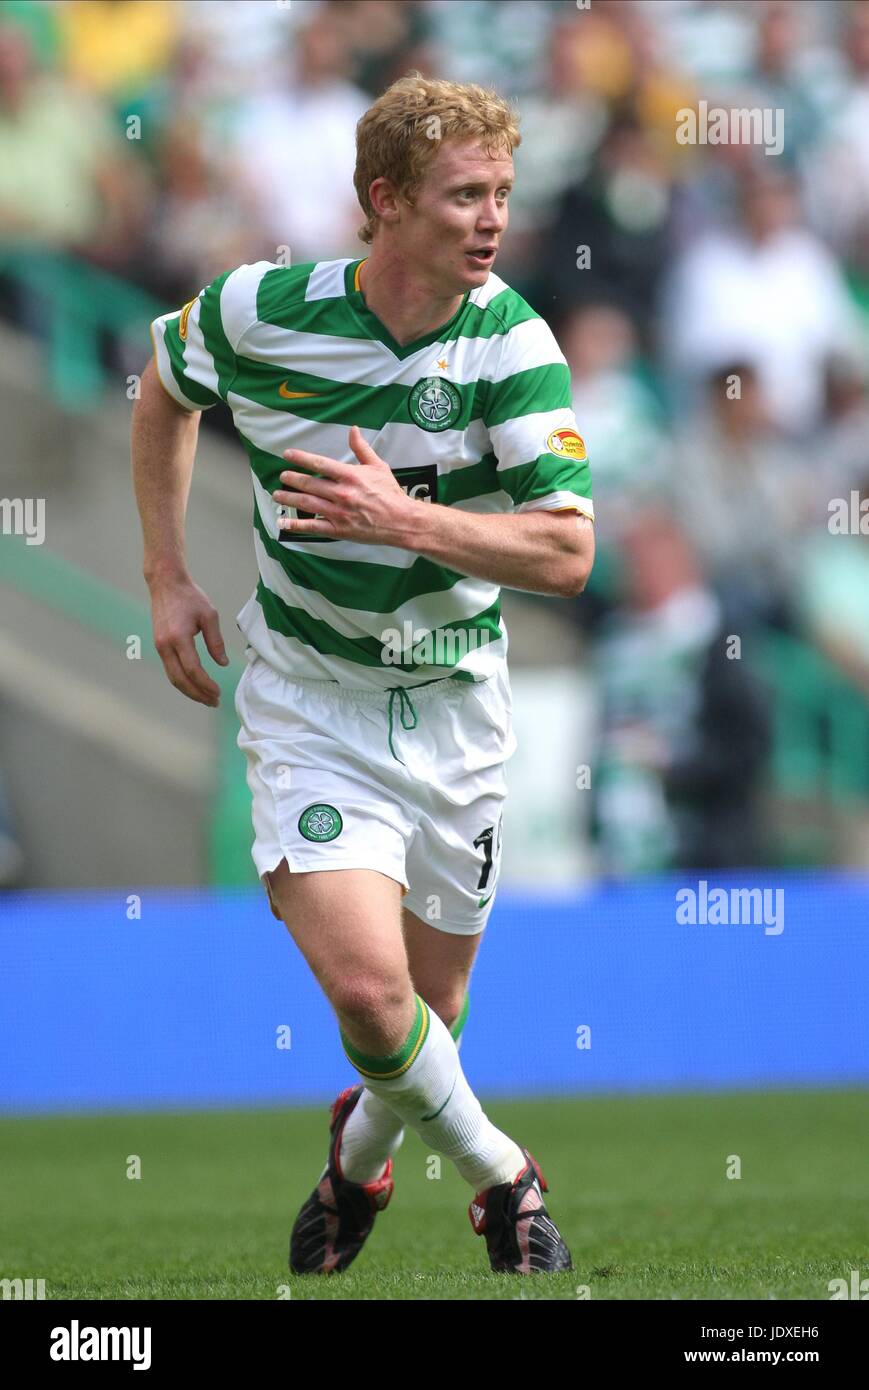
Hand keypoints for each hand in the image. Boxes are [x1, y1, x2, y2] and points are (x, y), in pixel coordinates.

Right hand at [149, 576, 228, 706]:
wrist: (166, 583)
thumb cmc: (189, 596)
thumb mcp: (209, 615)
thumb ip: (216, 641)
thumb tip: (223, 664)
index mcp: (178, 637)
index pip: (192, 669)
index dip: (206, 684)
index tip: (219, 692)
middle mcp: (165, 645)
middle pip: (179, 679)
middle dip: (197, 694)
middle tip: (214, 702)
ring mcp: (159, 646)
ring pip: (173, 677)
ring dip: (190, 691)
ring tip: (207, 698)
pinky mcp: (159, 646)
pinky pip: (170, 669)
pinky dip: (183, 681)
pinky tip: (195, 685)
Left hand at [272, 425, 414, 543]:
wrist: (402, 521)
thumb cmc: (391, 493)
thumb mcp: (378, 466)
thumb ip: (362, 448)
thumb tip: (353, 430)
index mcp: (350, 476)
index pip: (320, 464)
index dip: (301, 458)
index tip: (287, 455)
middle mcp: (342, 494)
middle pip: (310, 484)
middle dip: (293, 479)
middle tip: (282, 476)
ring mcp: (339, 513)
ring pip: (307, 504)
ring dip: (290, 498)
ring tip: (278, 494)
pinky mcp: (339, 529)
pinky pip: (313, 527)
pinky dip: (296, 525)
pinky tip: (284, 522)